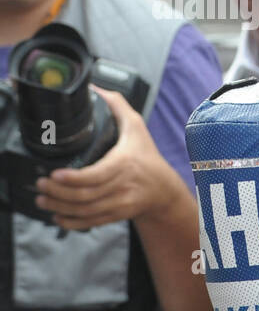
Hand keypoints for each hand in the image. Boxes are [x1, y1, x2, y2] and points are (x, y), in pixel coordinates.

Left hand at [35, 87, 174, 229]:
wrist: (164, 189)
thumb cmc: (147, 156)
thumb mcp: (138, 128)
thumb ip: (118, 107)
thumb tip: (96, 89)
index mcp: (125, 164)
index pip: (97, 176)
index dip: (74, 179)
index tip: (54, 174)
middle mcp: (123, 186)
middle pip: (86, 196)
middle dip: (59, 193)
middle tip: (41, 185)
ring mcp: (121, 203)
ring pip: (86, 211)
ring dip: (60, 207)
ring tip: (43, 199)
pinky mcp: (117, 215)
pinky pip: (92, 222)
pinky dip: (72, 222)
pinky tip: (58, 216)